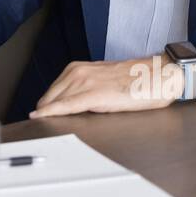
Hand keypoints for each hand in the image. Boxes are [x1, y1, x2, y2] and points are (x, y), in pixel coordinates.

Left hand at [29, 56, 183, 117]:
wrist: (159, 75)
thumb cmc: (138, 80)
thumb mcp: (104, 81)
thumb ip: (87, 90)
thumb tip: (75, 106)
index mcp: (80, 69)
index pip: (53, 90)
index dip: (45, 105)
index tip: (36, 117)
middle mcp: (78, 72)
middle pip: (50, 96)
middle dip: (43, 111)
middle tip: (36, 126)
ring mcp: (85, 81)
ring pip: (55, 101)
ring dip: (46, 114)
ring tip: (37, 127)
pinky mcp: (93, 94)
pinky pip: (66, 105)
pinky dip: (51, 112)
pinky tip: (41, 117)